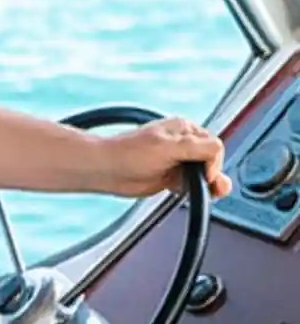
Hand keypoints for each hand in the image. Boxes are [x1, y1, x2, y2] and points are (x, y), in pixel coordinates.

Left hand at [98, 116, 232, 198]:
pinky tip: (188, 194)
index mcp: (184, 130)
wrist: (107, 170)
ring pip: (204, 175)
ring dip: (208, 185)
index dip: (212, 162)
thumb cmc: (129, 153)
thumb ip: (197, 148)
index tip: (205, 174)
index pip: (213, 145)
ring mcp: (177, 161)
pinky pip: (192, 185)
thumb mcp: (169, 147)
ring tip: (206, 192)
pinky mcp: (171, 177)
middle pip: (211, 161)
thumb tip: (218, 151)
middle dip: (214, 176)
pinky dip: (195, 191)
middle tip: (213, 188)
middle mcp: (182, 144)